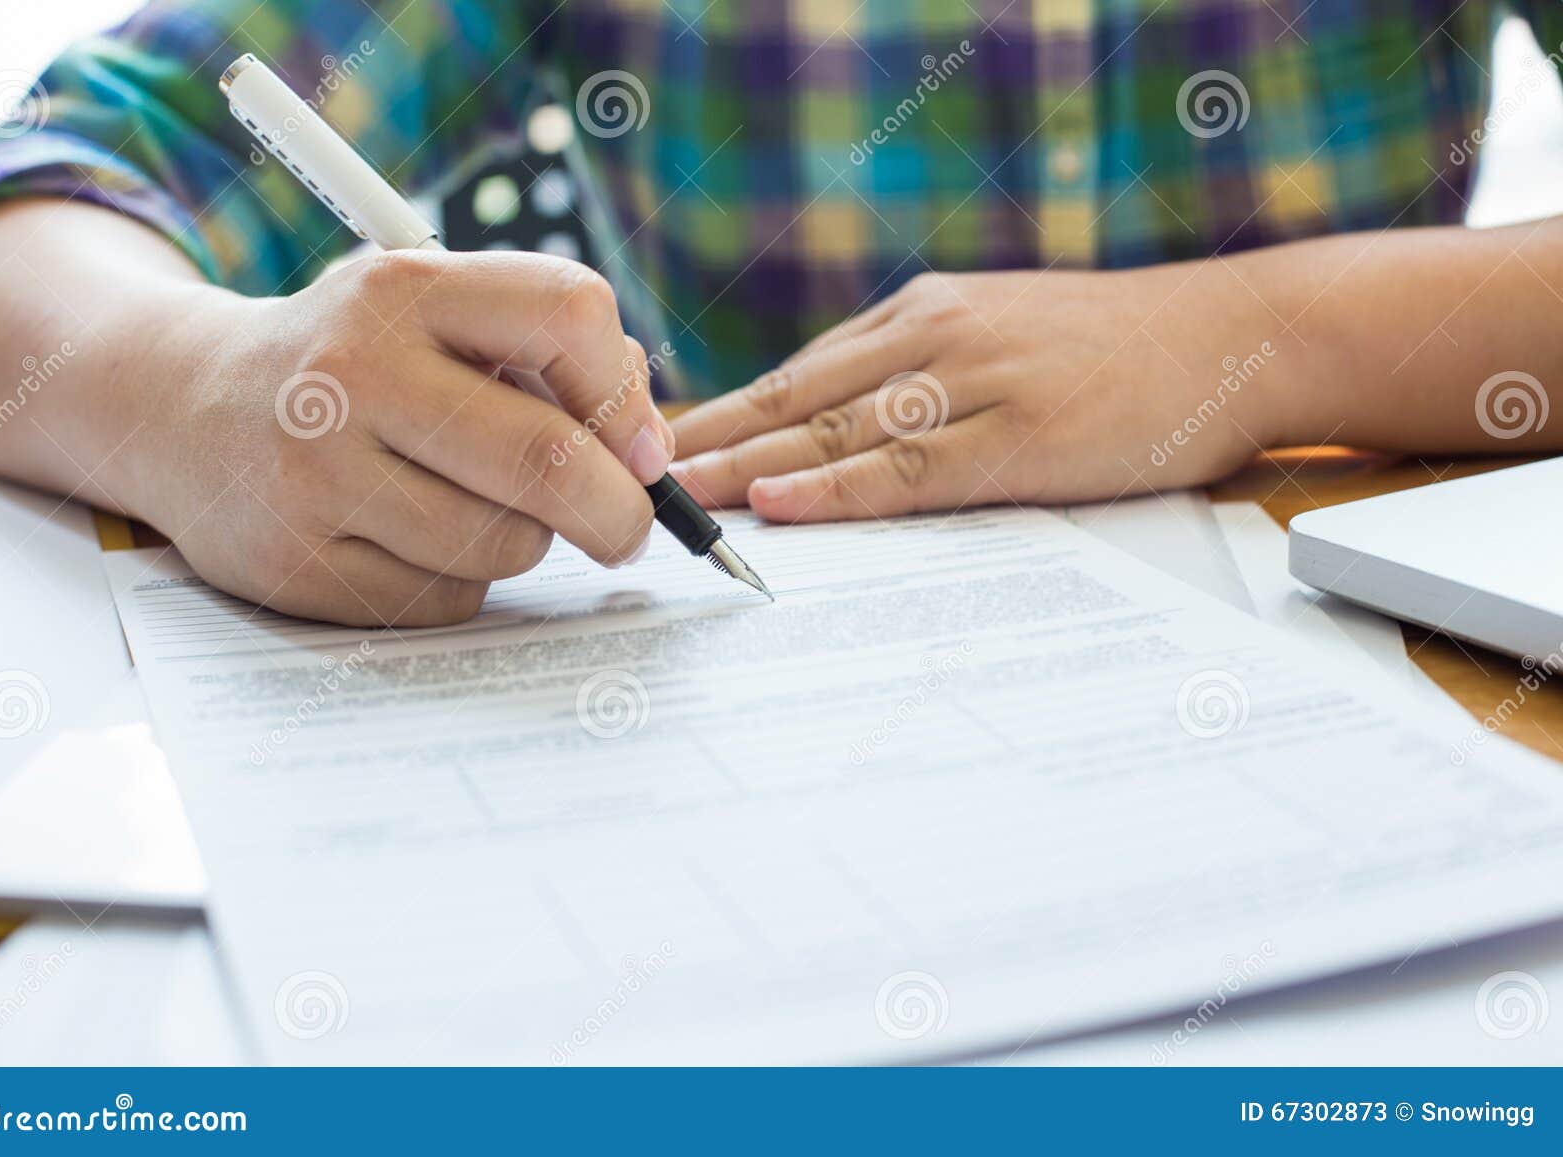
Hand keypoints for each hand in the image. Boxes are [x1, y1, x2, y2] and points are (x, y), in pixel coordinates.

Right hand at [138, 250, 671, 625]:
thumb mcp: (433, 311)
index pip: (569, 311)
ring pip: (504, 543)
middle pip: (548, 457)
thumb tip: (647, 449)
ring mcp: (316, 473)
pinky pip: (447, 598)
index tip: (638, 446)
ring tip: (473, 505)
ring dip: (525, 541)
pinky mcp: (296, 562)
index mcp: (404, 287)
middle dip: (618, 510)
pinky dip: (462, 582)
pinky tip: (412, 539)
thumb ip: (547, 352)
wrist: (182, 410)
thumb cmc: (353, 363)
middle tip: (626, 526)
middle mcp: (354, 372)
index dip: (627, 392)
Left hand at [669, 264, 1294, 521]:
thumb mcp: (1003, 337)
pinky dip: (836, 488)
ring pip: (834, 432)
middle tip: (626, 476)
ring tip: (672, 498)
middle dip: (708, 442)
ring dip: (747, 467)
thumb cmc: (1116, 349)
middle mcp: (933, 337)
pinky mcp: (1020, 435)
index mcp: (922, 316)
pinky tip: (780, 503)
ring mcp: (975, 382)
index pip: (797, 374)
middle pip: (793, 399)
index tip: (659, 446)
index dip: (723, 413)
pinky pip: (908, 468)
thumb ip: (924, 373)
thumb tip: (843, 430)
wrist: (1233, 334)